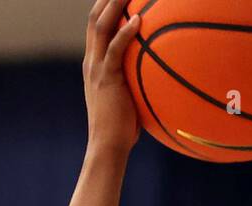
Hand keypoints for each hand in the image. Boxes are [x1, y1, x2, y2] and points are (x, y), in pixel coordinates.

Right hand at [83, 0, 140, 154]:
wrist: (108, 145)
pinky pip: (114, 50)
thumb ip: (137, 81)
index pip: (97, 26)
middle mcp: (91, 60)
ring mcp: (96, 68)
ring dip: (113, 5)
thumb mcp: (129, 97)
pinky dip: (125, 33)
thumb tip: (159, 76)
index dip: (105, 6)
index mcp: (94, 63)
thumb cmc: (123, 127)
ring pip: (100, 26)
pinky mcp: (105, 79)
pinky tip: (138, 20)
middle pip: (95, 18)